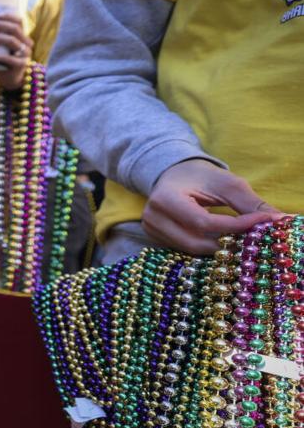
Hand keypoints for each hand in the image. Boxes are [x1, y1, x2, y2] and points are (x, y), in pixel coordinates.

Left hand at [0, 11, 32, 88]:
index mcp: (23, 37)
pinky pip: (6, 58)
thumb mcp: (0, 49)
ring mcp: (25, 54)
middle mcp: (26, 44)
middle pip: (14, 29)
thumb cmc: (3, 62)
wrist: (11, 80)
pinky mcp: (20, 65)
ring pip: (11, 41)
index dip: (9, 16)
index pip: (19, 22)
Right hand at [142, 158, 279, 254]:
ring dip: (219, 248)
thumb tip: (277, 220)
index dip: (236, 226)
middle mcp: (152, 218)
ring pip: (192, 251)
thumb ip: (249, 203)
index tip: (263, 222)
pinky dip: (207, 249)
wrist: (174, 175)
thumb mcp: (226, 183)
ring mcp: (151, 231)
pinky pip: (186, 252)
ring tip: (240, 240)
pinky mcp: (156, 240)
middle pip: (196, 243)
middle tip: (254, 238)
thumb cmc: (201, 176)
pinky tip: (221, 241)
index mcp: (165, 199)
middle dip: (228, 243)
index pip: (204, 223)